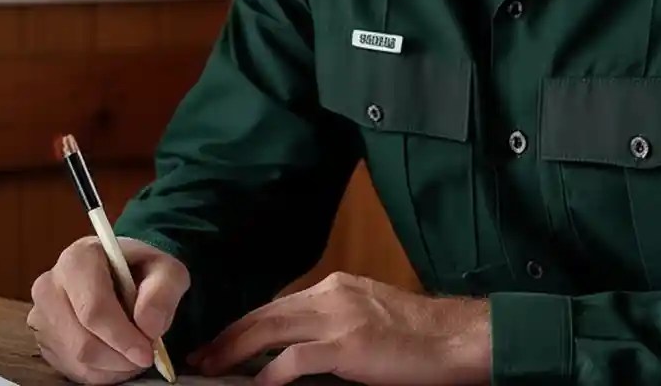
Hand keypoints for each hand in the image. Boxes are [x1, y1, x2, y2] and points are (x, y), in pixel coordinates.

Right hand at [27, 236, 189, 384]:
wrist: (120, 273)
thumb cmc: (140, 270)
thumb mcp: (165, 269)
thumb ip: (163, 292)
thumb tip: (148, 326)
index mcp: (78, 260)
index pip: (94, 310)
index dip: (122, 337)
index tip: (147, 352)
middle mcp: (50, 286)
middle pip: (83, 342)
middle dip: (120, 357)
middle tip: (144, 355)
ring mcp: (42, 315)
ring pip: (78, 360)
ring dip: (112, 366)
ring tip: (132, 351)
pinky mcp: (43, 340)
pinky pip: (72, 369)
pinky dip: (101, 371)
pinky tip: (115, 355)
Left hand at [187, 272, 490, 385]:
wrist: (460, 339)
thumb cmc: (420, 336)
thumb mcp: (369, 317)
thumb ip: (333, 325)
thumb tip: (294, 351)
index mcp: (335, 287)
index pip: (276, 306)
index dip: (244, 326)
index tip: (220, 343)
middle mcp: (331, 295)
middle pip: (264, 315)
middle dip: (228, 338)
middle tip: (200, 358)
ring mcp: (339, 318)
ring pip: (270, 331)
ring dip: (235, 353)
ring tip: (212, 370)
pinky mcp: (349, 346)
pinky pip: (296, 360)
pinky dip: (272, 374)